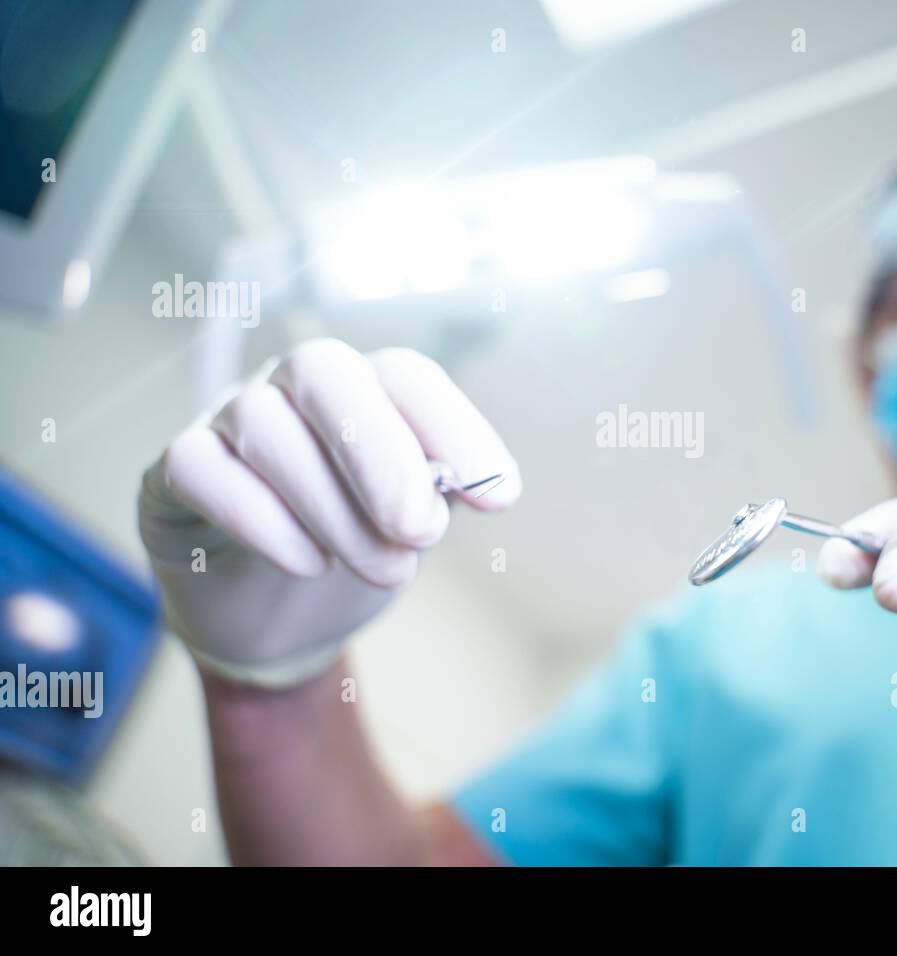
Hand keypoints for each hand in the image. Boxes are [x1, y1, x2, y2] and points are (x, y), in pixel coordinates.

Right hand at [138, 339, 519, 687]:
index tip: (500, 498)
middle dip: (383, 457)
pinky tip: (309, 564)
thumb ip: (438, 492)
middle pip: (326, 372)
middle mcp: (293, 387)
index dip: (456, 427)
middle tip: (423, 533)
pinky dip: (263, 521)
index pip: (404, 374)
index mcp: (365, 388)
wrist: (277, 617)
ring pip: (264, 427)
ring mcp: (227, 420)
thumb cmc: (355, 547)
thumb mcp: (411, 521)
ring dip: (334, 509)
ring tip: (384, 569)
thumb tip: (484, 485)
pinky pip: (204, 469)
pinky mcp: (175, 471)